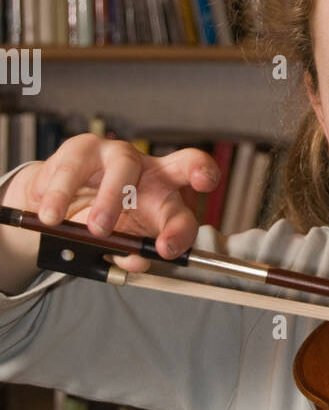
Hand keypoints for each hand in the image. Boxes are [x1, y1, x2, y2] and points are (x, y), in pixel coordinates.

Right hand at [10, 133, 220, 269]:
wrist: (52, 208)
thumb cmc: (96, 223)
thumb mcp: (116, 242)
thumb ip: (129, 251)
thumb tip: (136, 261)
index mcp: (165, 198)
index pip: (187, 216)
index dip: (183, 229)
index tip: (169, 249)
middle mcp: (150, 172)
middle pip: (184, 163)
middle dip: (195, 170)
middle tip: (190, 189)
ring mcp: (117, 156)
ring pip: (123, 170)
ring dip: (109, 202)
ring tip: (95, 229)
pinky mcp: (82, 149)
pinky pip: (73, 170)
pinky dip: (61, 197)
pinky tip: (51, 214)